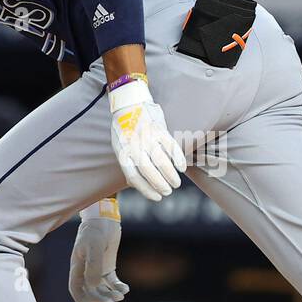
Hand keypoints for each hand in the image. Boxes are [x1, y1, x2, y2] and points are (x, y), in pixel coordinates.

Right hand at [69, 198, 128, 301]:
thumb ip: (94, 267)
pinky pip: (111, 282)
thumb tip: (95, 287)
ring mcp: (96, 268)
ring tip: (121, 295)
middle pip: (90, 291)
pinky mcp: (107, 266)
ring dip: (110, 294)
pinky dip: (117, 287)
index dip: (81, 301)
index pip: (75, 288)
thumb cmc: (96, 230)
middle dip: (101, 300)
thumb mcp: (94, 246)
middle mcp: (85, 270)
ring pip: (102, 288)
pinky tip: (125, 289)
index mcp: (77, 266)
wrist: (105, 218)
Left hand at [108, 78, 185, 200]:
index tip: (157, 197)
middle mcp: (134, 146)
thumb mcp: (119, 147)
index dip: (146, 190)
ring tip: (176, 183)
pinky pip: (171, 146)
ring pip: (161, 160)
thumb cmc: (124, 130)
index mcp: (123, 152)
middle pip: (148, 170)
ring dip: (171, 175)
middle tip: (168, 191)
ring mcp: (147, 137)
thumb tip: (137, 184)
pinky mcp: (159, 129)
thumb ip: (128, 164)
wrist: (129, 104)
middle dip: (160, 184)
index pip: (134, 177)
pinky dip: (178, 159)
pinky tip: (182, 168)